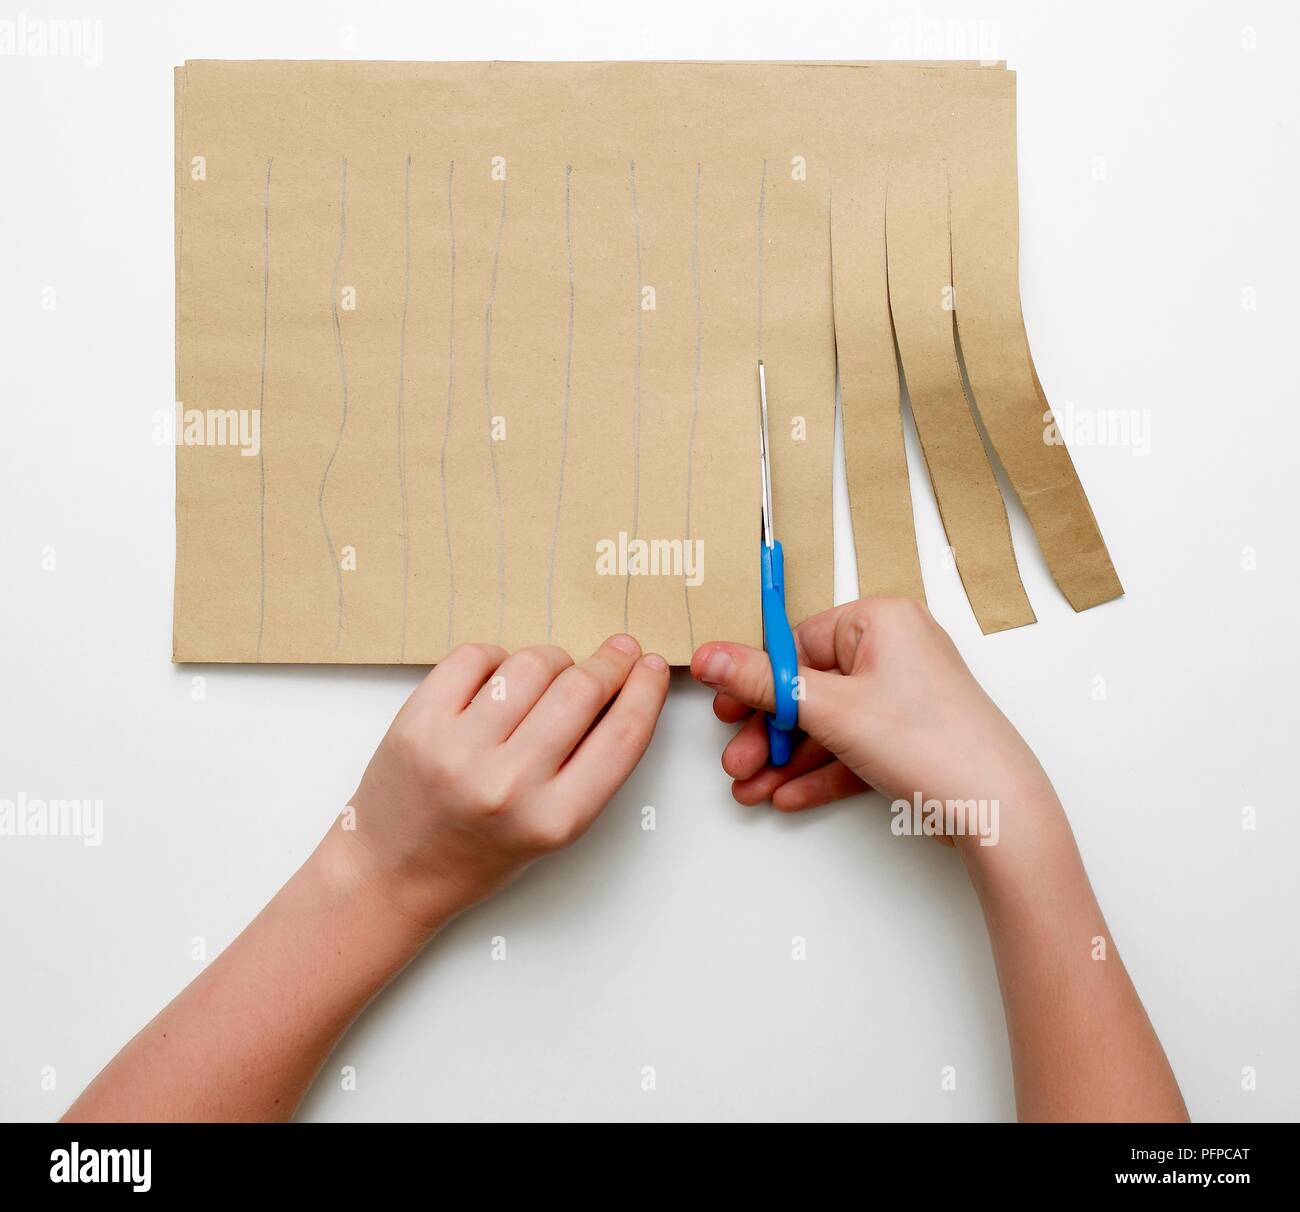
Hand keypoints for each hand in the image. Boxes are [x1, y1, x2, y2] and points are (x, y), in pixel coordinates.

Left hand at [337, 635, 669, 930]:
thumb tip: (622, 685)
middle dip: (608, 664)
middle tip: (615, 653)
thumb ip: (589, 764)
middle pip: (581, 690)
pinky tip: (497, 680)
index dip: (645, 691)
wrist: (392, 872)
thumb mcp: (552, 827)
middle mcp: (507, 785)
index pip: (622, 736)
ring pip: (531, 664)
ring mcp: (457, 750)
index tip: (651, 667)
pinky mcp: (418, 722)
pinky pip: (476, 657)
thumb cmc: (478, 852)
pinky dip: (496, 659)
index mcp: (553, 820)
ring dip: (552, 659)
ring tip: (549, 674)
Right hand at [690, 598, 1051, 817]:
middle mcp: (894, 649)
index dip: (757, 680)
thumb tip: (710, 656)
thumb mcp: (829, 709)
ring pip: (828, 723)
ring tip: (752, 788)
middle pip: (810, 686)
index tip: (725, 708)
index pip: (798, 641)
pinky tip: (786, 795)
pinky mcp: (909, 735)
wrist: (996, 810)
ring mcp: (904, 694)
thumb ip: (762, 683)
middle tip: (737, 760)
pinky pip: (852, 747)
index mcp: (880, 621)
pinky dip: (820, 770)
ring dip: (786, 758)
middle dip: (767, 731)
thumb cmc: (930, 742)